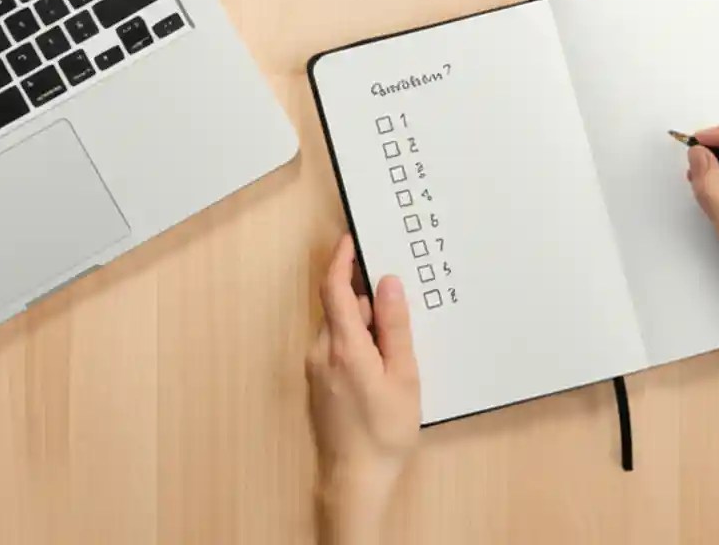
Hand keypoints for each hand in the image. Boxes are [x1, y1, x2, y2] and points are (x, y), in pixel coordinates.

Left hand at [307, 234, 419, 542]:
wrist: (355, 478)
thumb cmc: (383, 432)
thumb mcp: (403, 375)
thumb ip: (395, 326)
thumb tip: (388, 284)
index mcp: (344, 345)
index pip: (333, 288)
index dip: (340, 259)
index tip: (351, 239)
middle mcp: (321, 352)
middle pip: (338, 306)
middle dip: (365, 296)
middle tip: (397, 299)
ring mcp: (316, 368)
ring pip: (338, 328)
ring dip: (363, 323)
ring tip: (396, 346)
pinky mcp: (318, 382)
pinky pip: (336, 346)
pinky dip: (357, 341)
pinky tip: (381, 363)